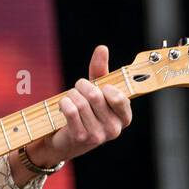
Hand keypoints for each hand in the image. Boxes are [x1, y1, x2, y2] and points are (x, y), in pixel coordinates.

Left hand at [28, 44, 131, 166]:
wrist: (65, 140)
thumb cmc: (85, 113)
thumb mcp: (96, 91)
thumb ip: (101, 70)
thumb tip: (102, 48)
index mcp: (124, 118)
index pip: (120, 97)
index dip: (105, 87)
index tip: (98, 87)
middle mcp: (114, 129)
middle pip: (96, 96)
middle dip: (83, 86)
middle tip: (78, 88)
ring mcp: (98, 136)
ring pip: (81, 102)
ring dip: (71, 94)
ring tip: (70, 97)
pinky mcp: (80, 137)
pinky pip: (70, 110)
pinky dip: (64, 102)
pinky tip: (63, 104)